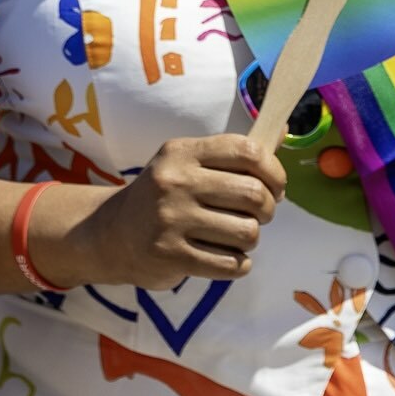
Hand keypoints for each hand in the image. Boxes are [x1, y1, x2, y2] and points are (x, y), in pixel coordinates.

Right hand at [63, 138, 286, 290]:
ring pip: (248, 233)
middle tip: (254, 216)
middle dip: (266, 211)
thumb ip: (233, 154)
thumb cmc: (164, 198)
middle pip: (255, 196)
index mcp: (181, 153)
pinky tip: (221, 257)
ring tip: (230, 237)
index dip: (274, 172)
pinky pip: (232, 265)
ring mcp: (170, 219)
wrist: (111, 235)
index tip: (275, 188)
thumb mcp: (186, 165)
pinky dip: (237, 265)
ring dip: (249, 241)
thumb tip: (284, 131)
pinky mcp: (171, 255)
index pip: (248, 151)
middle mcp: (174, 181)